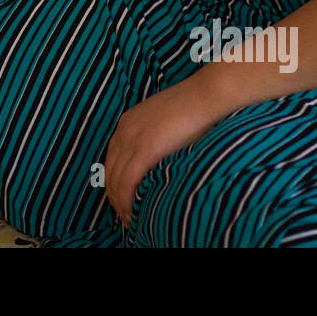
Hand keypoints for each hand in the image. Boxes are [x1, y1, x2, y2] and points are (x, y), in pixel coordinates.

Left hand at [104, 77, 229, 228]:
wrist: (206, 96)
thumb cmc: (194, 108)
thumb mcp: (165, 121)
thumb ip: (155, 137)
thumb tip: (159, 159)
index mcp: (128, 122)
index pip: (112, 158)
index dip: (114, 180)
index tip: (121, 197)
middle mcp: (124, 130)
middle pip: (110, 170)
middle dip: (114, 195)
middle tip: (124, 214)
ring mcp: (132, 139)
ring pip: (115, 179)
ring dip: (119, 202)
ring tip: (129, 219)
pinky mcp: (145, 149)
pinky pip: (127, 181)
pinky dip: (126, 200)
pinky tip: (132, 213)